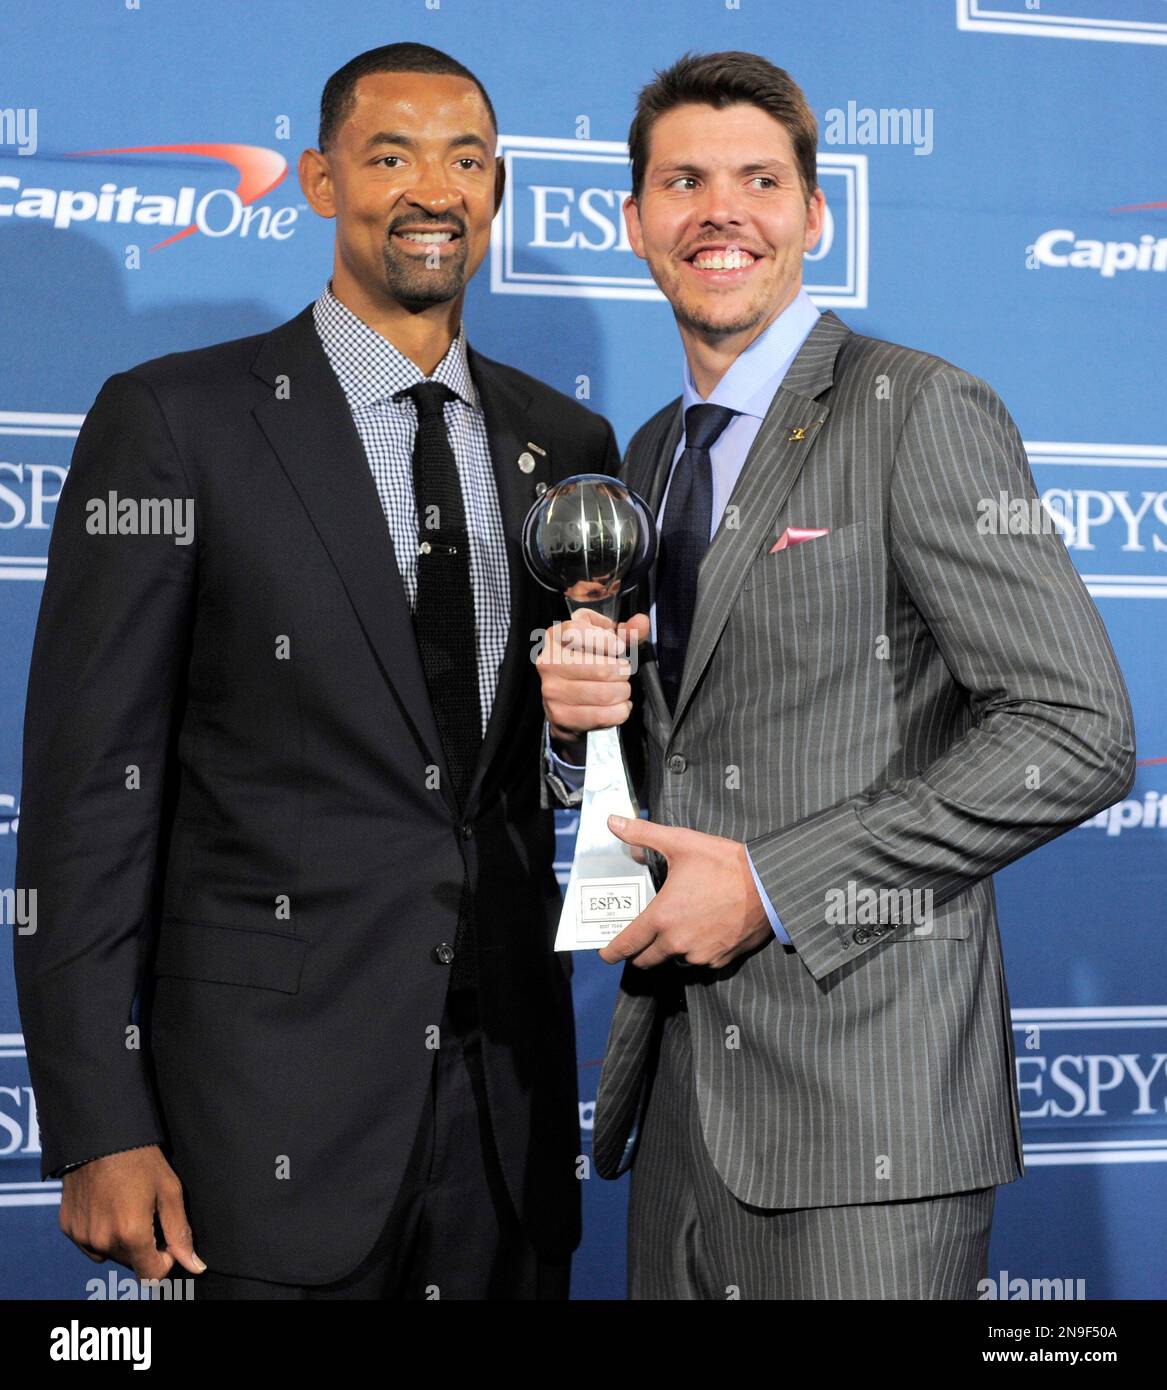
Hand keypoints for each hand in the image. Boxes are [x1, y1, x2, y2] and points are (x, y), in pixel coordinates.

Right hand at [59, 1145, 205, 1280]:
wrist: (100, 1136)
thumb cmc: (141, 1159)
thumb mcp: (169, 1190)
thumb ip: (180, 1232)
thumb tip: (195, 1266)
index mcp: (131, 1234)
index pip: (151, 1275)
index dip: (165, 1260)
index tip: (168, 1237)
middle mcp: (103, 1241)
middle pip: (132, 1263)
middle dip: (145, 1246)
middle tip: (148, 1211)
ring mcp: (82, 1236)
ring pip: (110, 1254)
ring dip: (122, 1240)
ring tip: (127, 1205)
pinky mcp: (68, 1227)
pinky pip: (90, 1243)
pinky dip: (101, 1233)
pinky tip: (108, 1206)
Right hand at [536, 609, 650, 743]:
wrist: (565, 699)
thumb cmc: (588, 661)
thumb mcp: (606, 639)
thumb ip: (627, 631)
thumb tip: (642, 622)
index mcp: (556, 636)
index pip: (577, 632)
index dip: (605, 641)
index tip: (620, 648)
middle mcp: (548, 663)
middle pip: (600, 669)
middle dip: (623, 672)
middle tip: (624, 672)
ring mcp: (552, 691)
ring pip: (604, 694)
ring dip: (623, 693)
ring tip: (622, 690)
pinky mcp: (561, 715)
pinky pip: (602, 716)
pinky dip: (619, 712)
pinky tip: (618, 706)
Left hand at [599, 815, 773, 969]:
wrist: (768, 884)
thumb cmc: (724, 863)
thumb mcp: (680, 842)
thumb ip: (642, 834)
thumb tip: (612, 822)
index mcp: (662, 917)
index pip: (627, 945)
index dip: (612, 952)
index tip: (605, 953)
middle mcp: (677, 942)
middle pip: (646, 960)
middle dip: (639, 951)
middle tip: (641, 937)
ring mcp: (700, 955)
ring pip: (674, 960)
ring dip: (670, 949)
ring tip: (678, 926)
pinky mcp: (720, 960)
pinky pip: (700, 962)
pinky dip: (696, 951)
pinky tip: (702, 930)